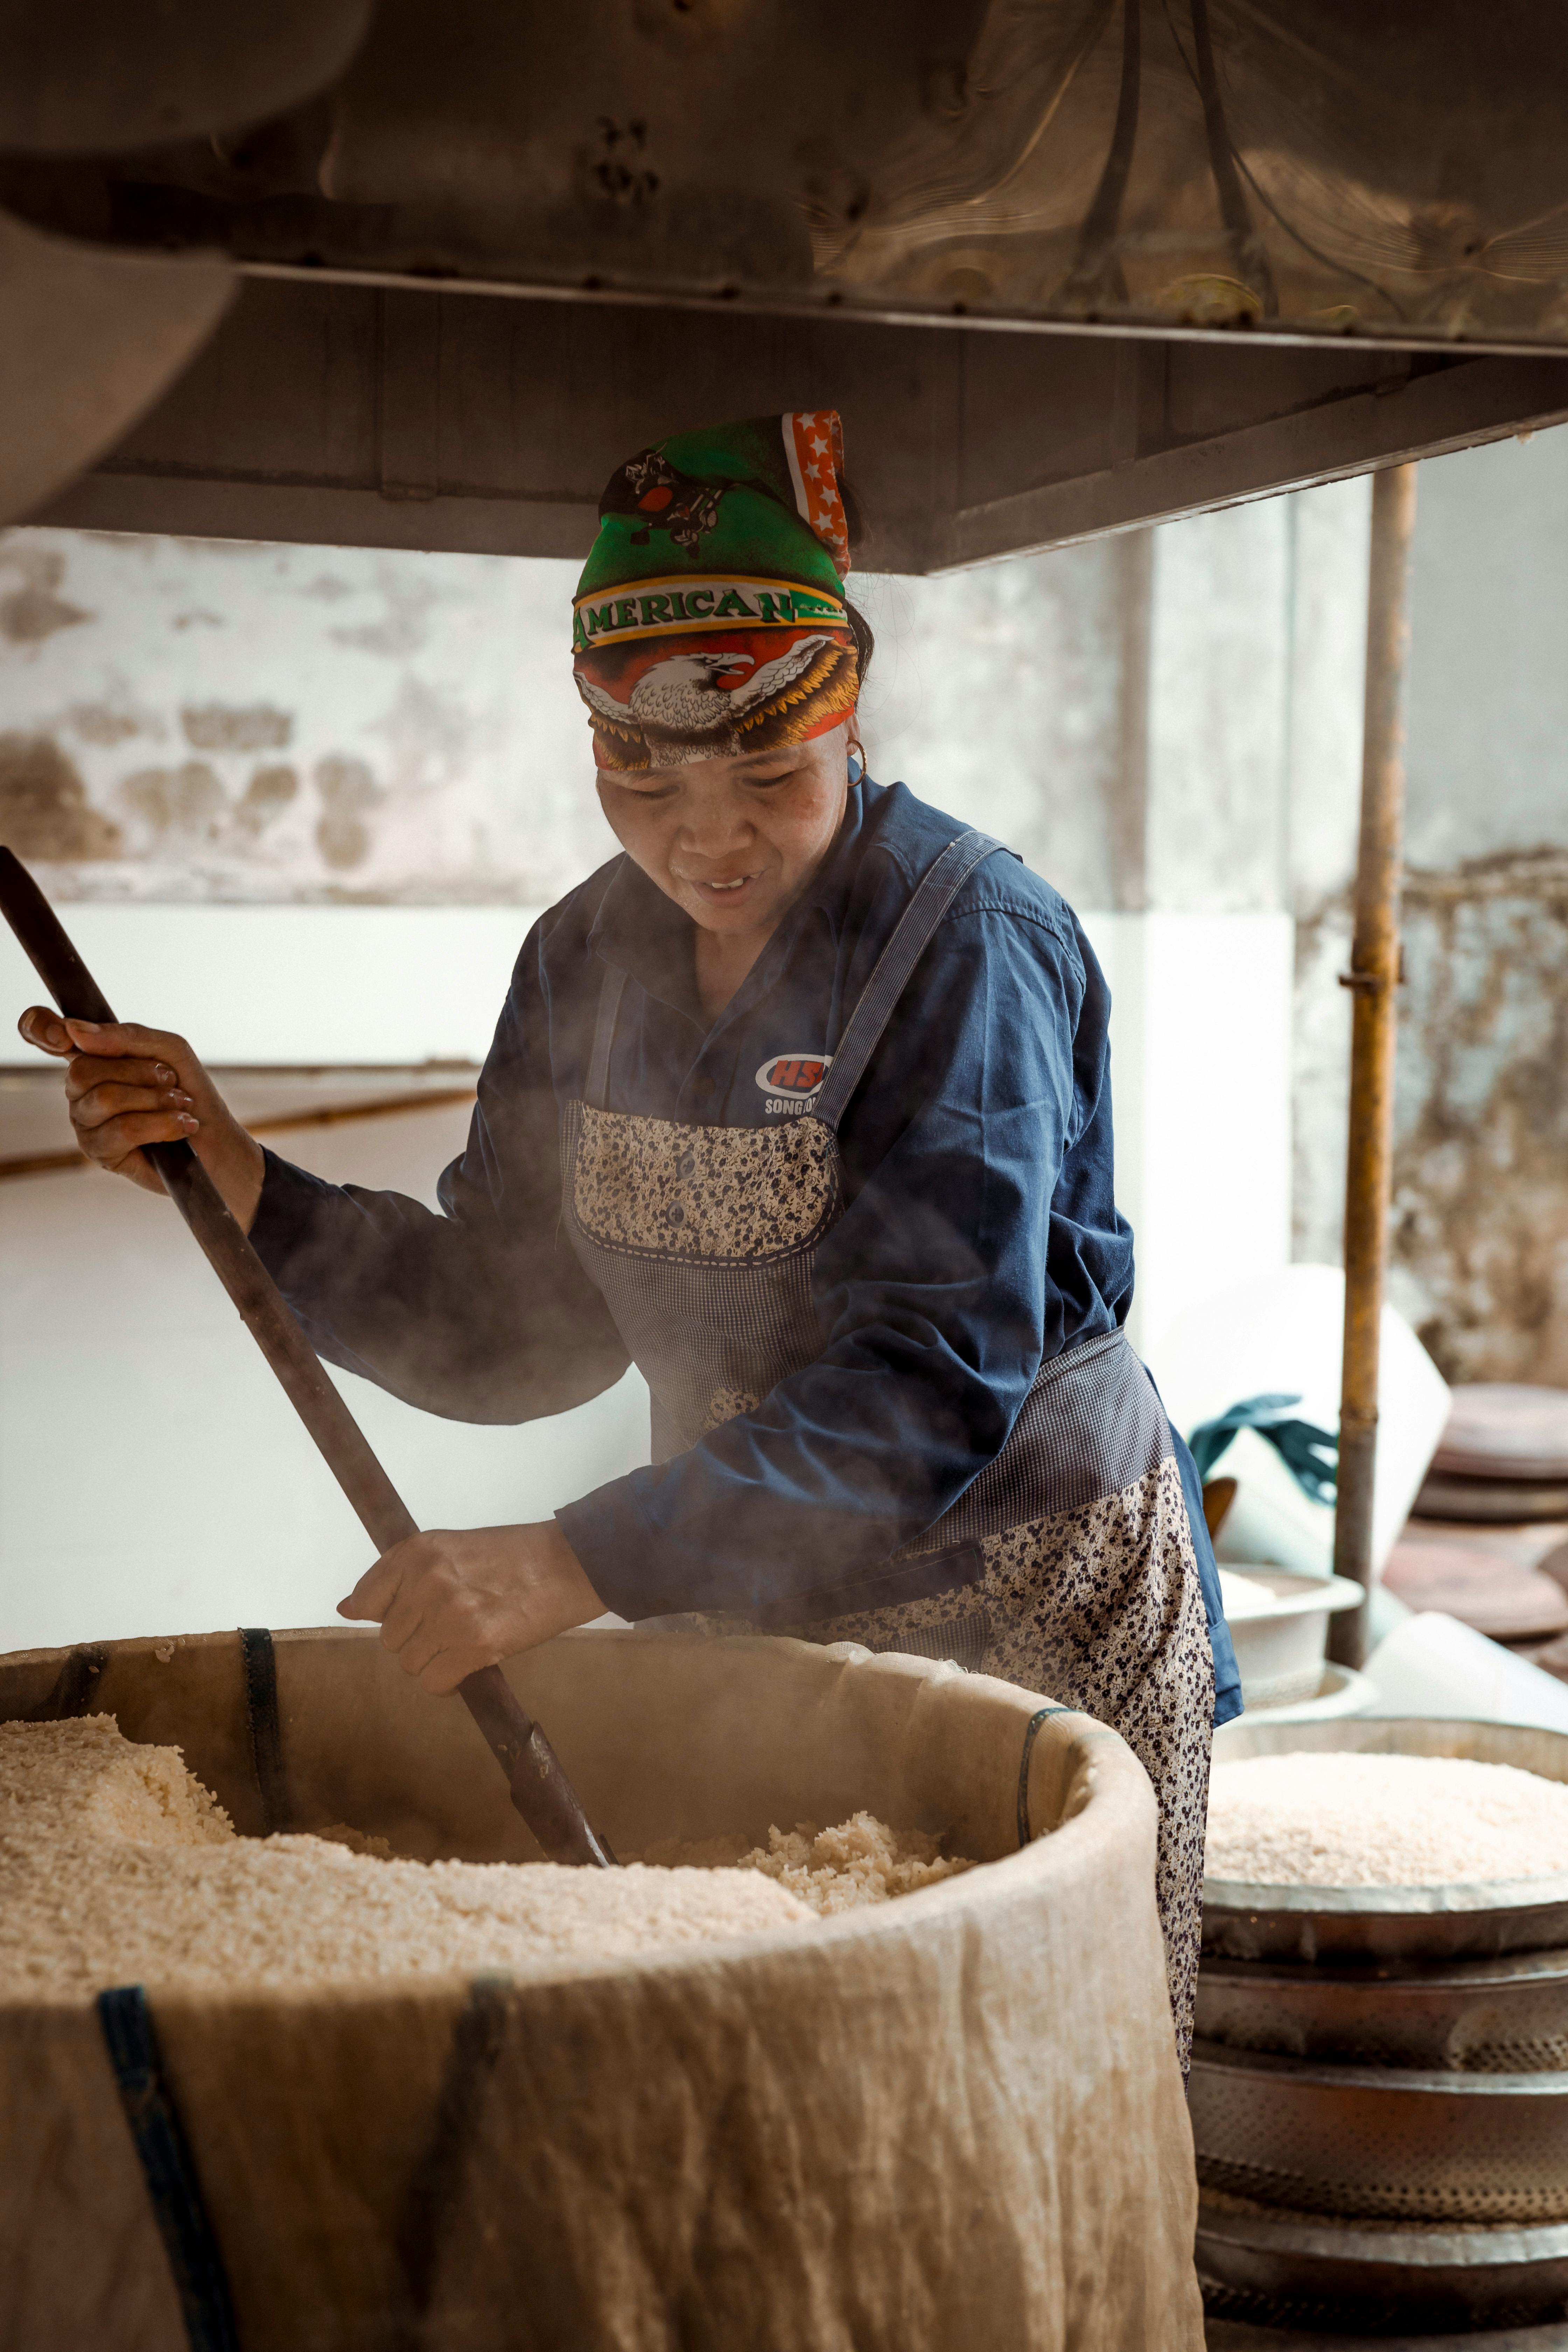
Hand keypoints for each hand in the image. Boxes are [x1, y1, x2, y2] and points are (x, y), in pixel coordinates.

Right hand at [17, 1007, 264, 1225]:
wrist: (215, 1140)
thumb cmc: (189, 1090)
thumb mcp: (168, 1050)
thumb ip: (125, 1037)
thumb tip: (75, 1031)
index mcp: (91, 1058)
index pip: (42, 1032)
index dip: (38, 1027)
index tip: (63, 1037)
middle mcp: (79, 1090)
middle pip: (83, 1070)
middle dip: (137, 1072)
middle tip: (170, 1081)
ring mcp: (85, 1123)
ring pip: (104, 1100)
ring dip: (154, 1099)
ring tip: (181, 1105)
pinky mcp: (101, 1153)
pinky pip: (120, 1130)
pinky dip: (160, 1124)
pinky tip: (180, 1127)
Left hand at [337, 1520, 604, 1694]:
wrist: (568, 1565)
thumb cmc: (512, 1556)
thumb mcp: (449, 1548)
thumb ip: (399, 1576)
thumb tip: (346, 1609)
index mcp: (418, 1550)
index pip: (366, 1600)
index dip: (386, 1615)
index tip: (413, 1616)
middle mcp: (428, 1580)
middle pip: (390, 1638)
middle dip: (416, 1639)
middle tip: (452, 1625)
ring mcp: (450, 1614)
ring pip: (410, 1663)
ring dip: (433, 1660)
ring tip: (464, 1641)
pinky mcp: (475, 1645)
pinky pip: (433, 1683)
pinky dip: (447, 1682)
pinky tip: (467, 1666)